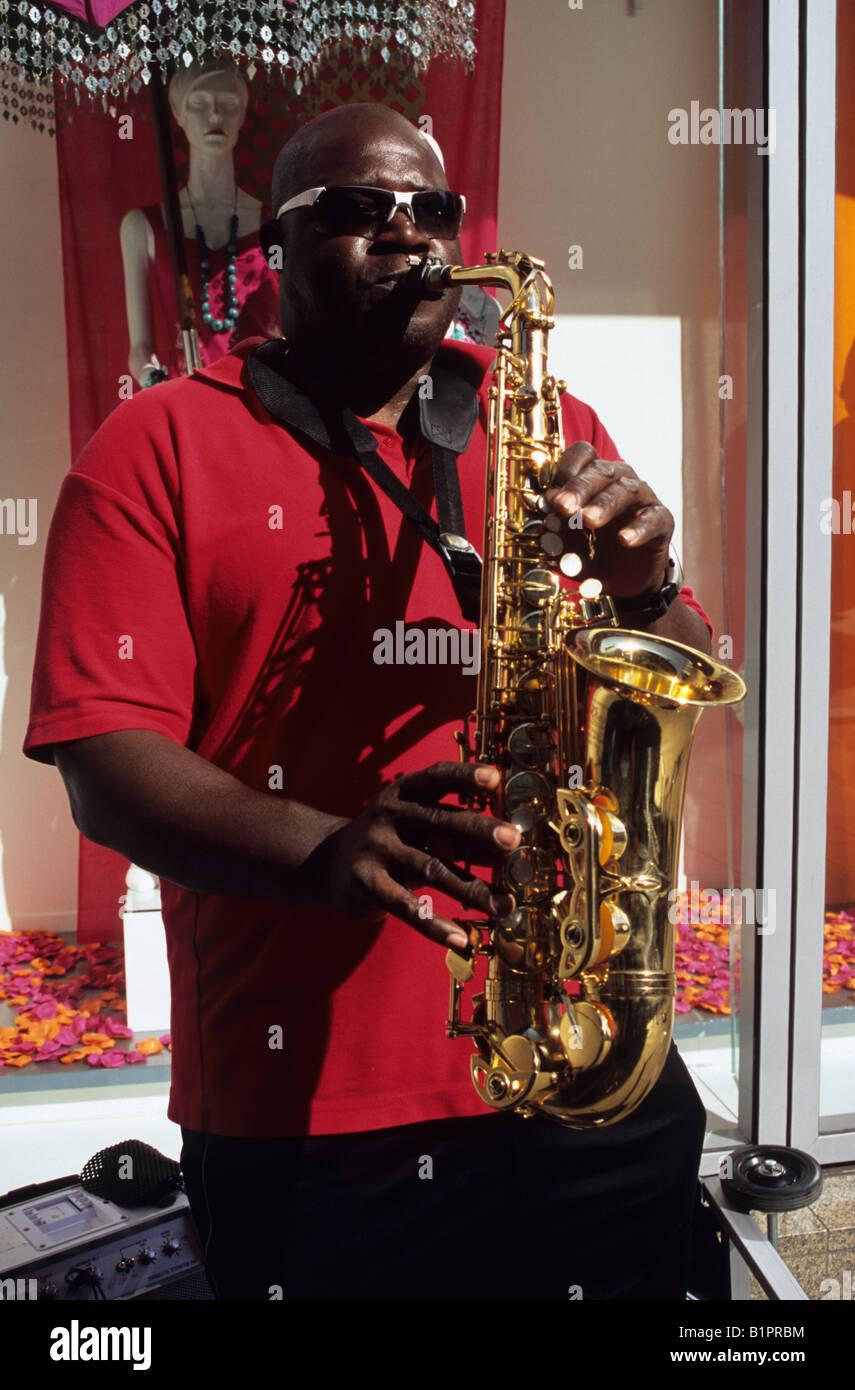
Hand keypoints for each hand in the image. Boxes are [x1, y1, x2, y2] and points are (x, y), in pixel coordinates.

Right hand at [299, 762, 519, 948]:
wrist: (329, 863)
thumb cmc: (393, 840)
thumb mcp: (417, 824)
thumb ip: (455, 830)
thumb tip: (509, 844)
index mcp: (405, 793)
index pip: (437, 778)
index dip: (465, 776)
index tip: (494, 779)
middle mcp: (390, 816)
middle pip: (440, 822)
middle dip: (479, 831)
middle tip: (513, 840)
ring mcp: (377, 849)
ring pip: (432, 869)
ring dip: (472, 889)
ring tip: (505, 905)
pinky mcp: (367, 884)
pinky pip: (405, 907)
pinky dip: (434, 925)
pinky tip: (461, 939)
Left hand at [546, 442, 672, 597]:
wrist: (624, 582)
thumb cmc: (593, 553)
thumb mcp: (568, 546)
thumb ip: (557, 534)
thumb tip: (543, 525)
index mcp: (593, 480)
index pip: (582, 455)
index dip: (566, 468)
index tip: (551, 495)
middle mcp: (620, 482)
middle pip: (602, 471)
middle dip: (580, 488)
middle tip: (563, 507)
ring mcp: (643, 500)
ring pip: (627, 490)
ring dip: (605, 504)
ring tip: (588, 520)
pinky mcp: (663, 522)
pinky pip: (654, 518)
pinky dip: (639, 528)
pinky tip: (624, 540)